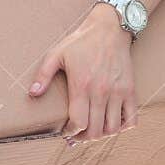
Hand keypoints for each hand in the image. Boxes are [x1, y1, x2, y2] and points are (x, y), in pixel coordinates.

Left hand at [28, 6, 136, 142]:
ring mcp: (118, 92)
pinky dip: (123, 127)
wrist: (110, 27)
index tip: (66, 131)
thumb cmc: (81, 41)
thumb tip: (33, 94)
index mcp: (82, 85)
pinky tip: (112, 123)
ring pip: (113, 128)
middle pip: (96, 130)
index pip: (79, 122)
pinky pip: (132, 118)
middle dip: (84, 137)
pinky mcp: (130, 90)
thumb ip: (43, 75)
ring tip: (93, 130)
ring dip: (102, 135)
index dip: (71, 132)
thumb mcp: (56, 54)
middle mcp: (101, 92)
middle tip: (77, 135)